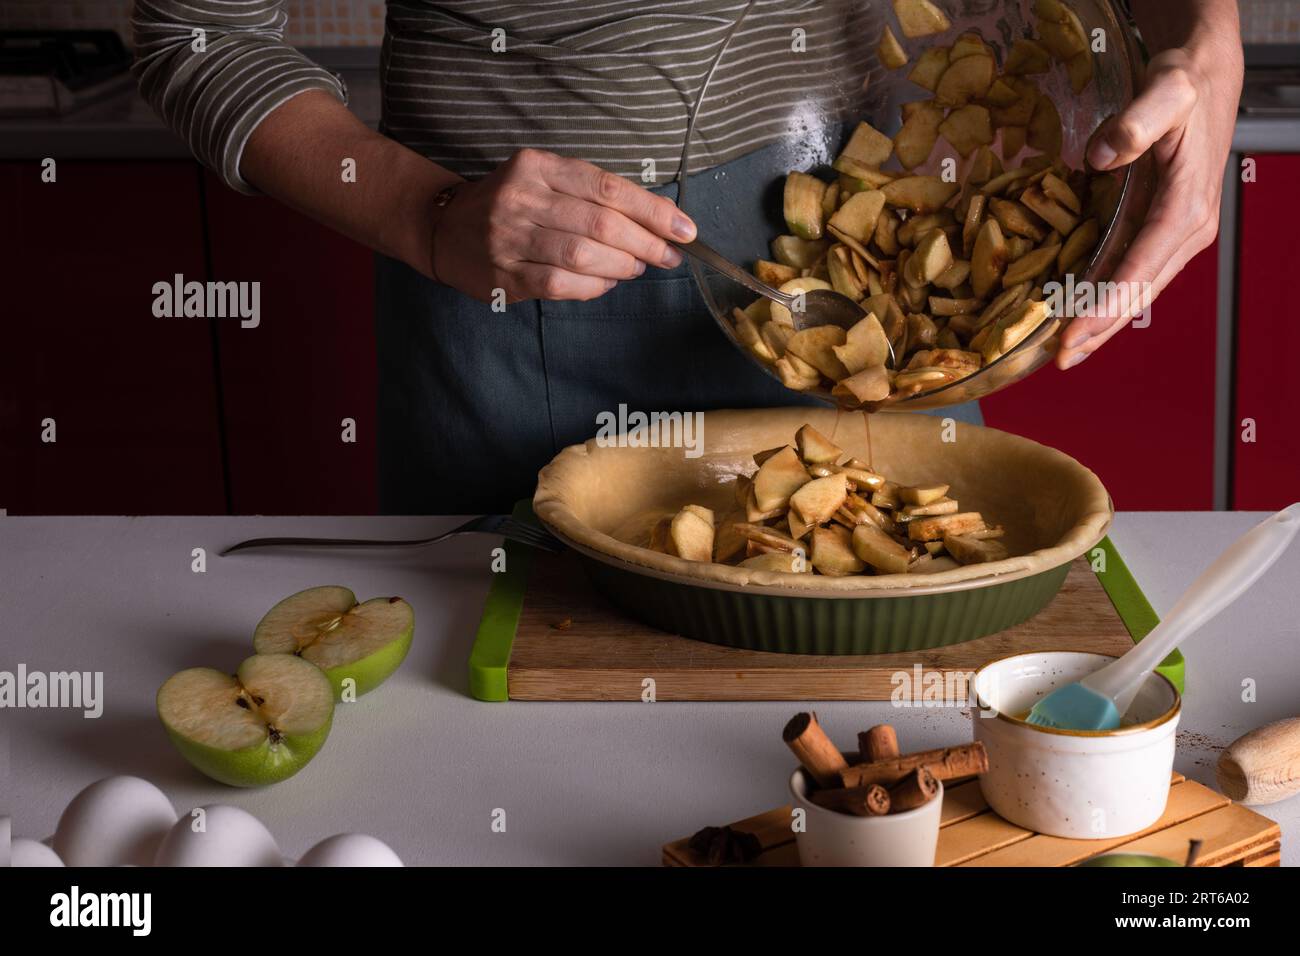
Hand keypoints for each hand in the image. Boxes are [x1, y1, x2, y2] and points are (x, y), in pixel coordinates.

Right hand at [431, 148, 694, 302]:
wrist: (443, 227)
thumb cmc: (509, 204)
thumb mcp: (543, 179)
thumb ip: (590, 193)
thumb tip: (654, 220)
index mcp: (537, 166)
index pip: (607, 187)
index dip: (653, 210)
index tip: (684, 229)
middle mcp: (521, 198)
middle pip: (601, 223)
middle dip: (646, 243)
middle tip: (670, 255)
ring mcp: (509, 238)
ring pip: (583, 255)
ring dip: (622, 266)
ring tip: (638, 267)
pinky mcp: (504, 274)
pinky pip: (561, 285)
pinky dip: (594, 286)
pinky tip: (607, 282)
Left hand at [1057, 42, 1241, 368]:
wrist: (1203, 76)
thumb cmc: (1184, 84)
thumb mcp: (1166, 92)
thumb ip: (1136, 123)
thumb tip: (1100, 157)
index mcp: (1186, 207)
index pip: (1141, 268)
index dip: (1105, 304)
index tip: (1072, 332)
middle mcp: (1186, 230)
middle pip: (1139, 291)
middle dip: (1101, 328)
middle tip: (1060, 359)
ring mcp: (1175, 234)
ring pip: (1135, 289)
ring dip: (1102, 322)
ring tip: (1066, 353)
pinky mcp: (1161, 229)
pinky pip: (1130, 272)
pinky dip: (1104, 297)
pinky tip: (1079, 317)